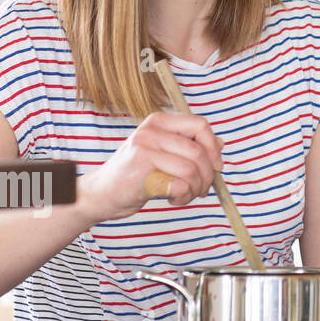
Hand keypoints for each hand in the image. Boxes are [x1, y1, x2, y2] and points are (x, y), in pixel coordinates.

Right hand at [82, 111, 223, 220]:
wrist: (99, 194)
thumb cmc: (134, 174)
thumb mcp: (162, 152)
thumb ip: (187, 146)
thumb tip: (221, 144)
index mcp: (158, 121)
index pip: (200, 125)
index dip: (214, 148)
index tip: (216, 167)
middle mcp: (150, 130)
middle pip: (198, 152)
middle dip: (206, 176)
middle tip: (201, 190)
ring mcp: (143, 148)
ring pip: (191, 170)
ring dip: (194, 189)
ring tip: (184, 195)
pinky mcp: (140, 170)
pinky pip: (179, 185)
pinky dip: (183, 197)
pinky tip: (172, 199)